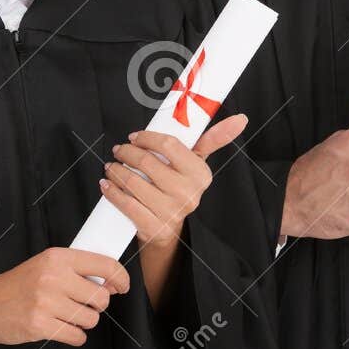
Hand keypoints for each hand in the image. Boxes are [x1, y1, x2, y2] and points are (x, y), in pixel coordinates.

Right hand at [0, 248, 130, 346]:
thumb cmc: (16, 286)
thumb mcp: (45, 265)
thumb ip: (75, 269)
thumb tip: (112, 281)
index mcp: (58, 258)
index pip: (105, 264)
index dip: (121, 278)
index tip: (122, 287)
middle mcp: (53, 277)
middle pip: (101, 297)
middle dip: (97, 305)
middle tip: (84, 305)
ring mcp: (46, 302)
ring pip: (91, 319)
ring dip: (85, 322)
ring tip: (68, 317)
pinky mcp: (39, 325)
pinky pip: (76, 336)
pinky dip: (75, 336)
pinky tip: (62, 329)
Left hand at [100, 113, 248, 249]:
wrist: (167, 229)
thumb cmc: (179, 186)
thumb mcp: (196, 162)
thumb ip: (215, 138)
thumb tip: (241, 119)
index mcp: (201, 174)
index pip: (169, 144)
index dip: (147, 137)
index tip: (134, 137)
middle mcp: (190, 194)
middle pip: (148, 162)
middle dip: (127, 153)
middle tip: (119, 150)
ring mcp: (172, 213)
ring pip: (134, 182)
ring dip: (116, 171)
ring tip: (112, 166)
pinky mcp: (155, 228)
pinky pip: (126, 204)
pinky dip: (112, 192)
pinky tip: (107, 184)